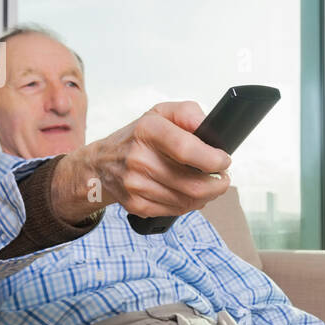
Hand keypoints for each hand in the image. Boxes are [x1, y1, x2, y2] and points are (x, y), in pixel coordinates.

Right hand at [51, 102, 231, 224]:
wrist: (101, 163)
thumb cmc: (138, 137)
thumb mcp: (160, 113)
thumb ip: (188, 113)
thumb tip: (207, 127)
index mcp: (148, 131)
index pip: (187, 149)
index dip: (213, 160)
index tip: (224, 161)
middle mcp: (139, 158)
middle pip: (192, 183)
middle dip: (218, 184)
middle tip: (223, 178)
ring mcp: (135, 185)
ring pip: (187, 201)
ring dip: (207, 196)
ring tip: (209, 185)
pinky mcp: (136, 205)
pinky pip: (175, 211)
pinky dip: (189, 204)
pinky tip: (189, 193)